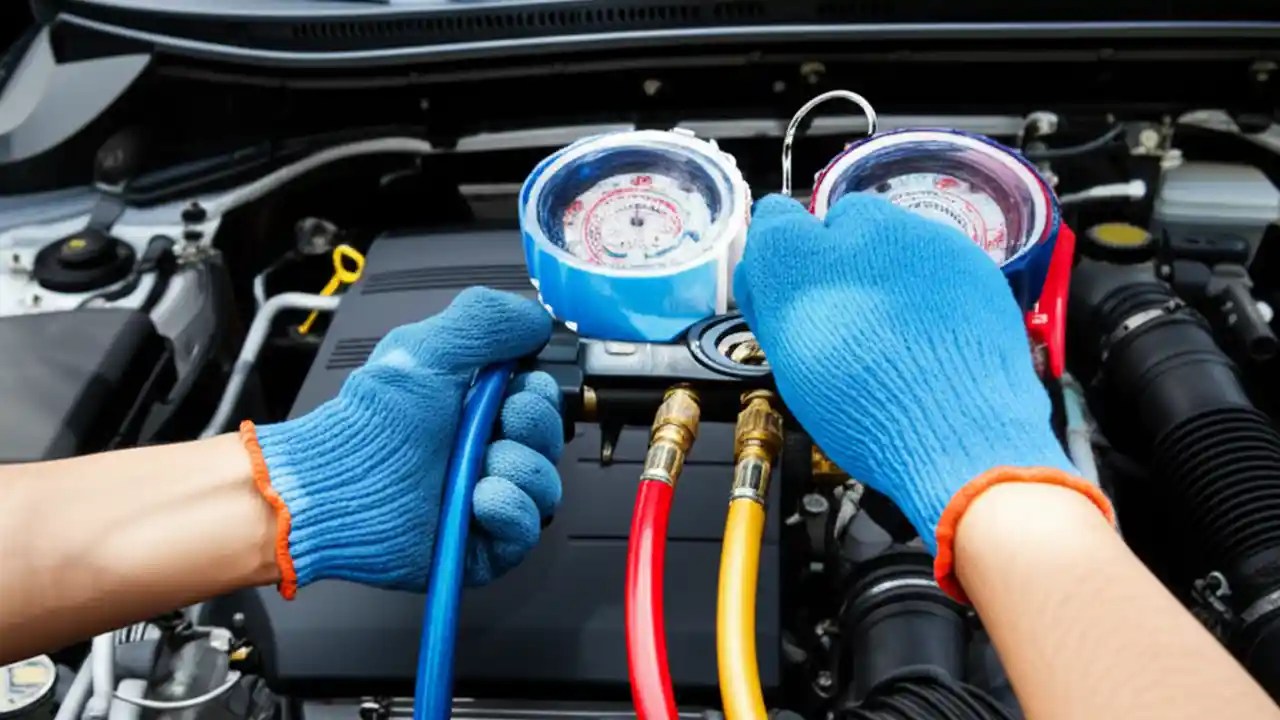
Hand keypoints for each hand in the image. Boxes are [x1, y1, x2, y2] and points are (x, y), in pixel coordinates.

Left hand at [241, 287, 562, 597]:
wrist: (336, 487)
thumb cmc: (368, 424)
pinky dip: (511, 511)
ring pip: (545, 487)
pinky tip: (478, 499)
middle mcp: (482, 452)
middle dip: (535, 428)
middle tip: (502, 423)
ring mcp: (484, 499)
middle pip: (550, 441)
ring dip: (522, 470)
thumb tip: (536, 318)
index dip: (541, 393)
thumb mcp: (425, 349)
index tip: (520, 387)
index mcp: (474, 406)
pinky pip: (527, 531)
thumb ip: (484, 319)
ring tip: (481, 467)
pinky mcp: (482, 544)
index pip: (540, 399)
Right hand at [735, 194, 1108, 595]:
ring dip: (884, 267)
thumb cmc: (868, 412)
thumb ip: (774, 310)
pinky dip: (928, 282)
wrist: (961, 431)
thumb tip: (767, 282)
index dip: (782, 260)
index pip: (773, 222)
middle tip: (847, 316)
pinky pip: (934, 256)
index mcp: (798, 261)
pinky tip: (931, 330)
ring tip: (894, 330)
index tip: (790, 290)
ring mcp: (918, 237)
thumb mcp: (791, 369)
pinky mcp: (965, 254)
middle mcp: (856, 232)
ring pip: (890, 235)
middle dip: (839, 258)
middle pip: (837, 222)